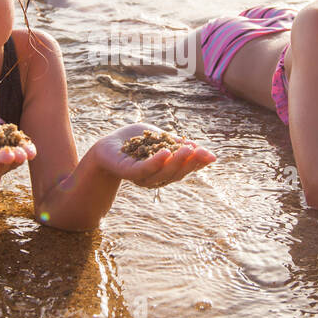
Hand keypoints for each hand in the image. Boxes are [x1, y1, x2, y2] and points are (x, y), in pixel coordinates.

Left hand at [93, 123, 216, 188]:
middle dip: (191, 162)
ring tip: (188, 149)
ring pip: (163, 173)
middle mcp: (155, 178)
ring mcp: (142, 178)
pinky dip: (156, 162)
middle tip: (202, 151)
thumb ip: (175, 144)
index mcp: (165, 172)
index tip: (211, 156)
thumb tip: (200, 148)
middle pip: (176, 173)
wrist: (106, 145)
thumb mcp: (158, 138)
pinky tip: (165, 152)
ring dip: (177, 161)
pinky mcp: (128, 173)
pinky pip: (144, 169)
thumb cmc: (134, 141)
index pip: (185, 169)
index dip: (198, 163)